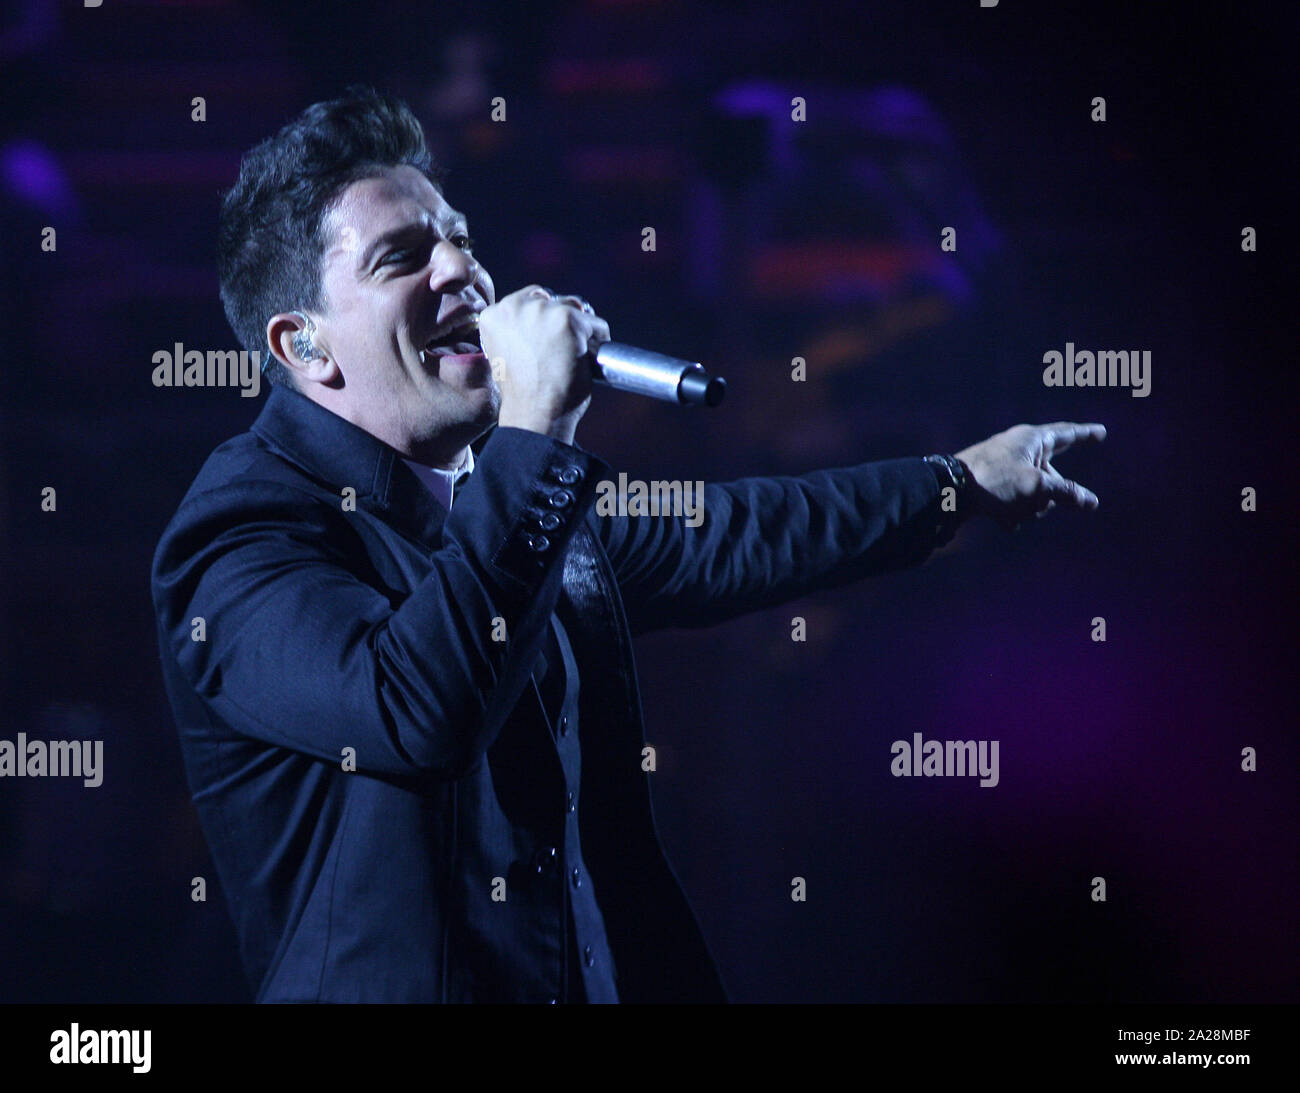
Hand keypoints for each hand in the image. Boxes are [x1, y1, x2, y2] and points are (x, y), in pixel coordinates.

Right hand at [479, 285, 610, 443]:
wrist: (534, 414)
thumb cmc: (523, 396)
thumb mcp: (507, 355)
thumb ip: (517, 332)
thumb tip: (542, 325)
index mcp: (494, 315)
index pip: (528, 300)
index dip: (542, 320)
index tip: (549, 339)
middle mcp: (515, 306)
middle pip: (552, 300)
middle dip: (562, 319)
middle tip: (566, 348)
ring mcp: (542, 311)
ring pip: (574, 309)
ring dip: (581, 328)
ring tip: (578, 353)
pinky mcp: (568, 320)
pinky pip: (596, 324)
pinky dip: (599, 339)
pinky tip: (591, 359)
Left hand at [955, 422, 1105, 530]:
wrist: (949, 491)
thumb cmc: (993, 480)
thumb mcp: (1036, 486)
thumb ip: (1066, 492)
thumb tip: (1092, 503)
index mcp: (1032, 438)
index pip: (1067, 434)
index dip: (1086, 434)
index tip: (1101, 432)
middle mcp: (1019, 449)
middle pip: (1051, 477)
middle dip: (1046, 496)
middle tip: (1034, 499)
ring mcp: (1005, 467)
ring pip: (1033, 494)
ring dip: (1027, 508)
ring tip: (1009, 509)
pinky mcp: (992, 485)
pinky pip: (1015, 504)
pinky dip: (1011, 514)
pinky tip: (999, 518)